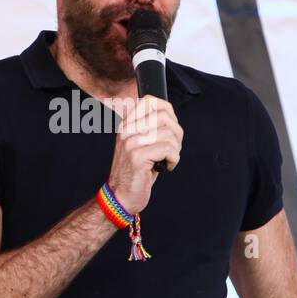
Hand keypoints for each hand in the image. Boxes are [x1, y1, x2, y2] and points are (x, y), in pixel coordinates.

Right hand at [107, 95, 182, 213]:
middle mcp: (127, 131)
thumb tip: (171, 116)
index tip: (170, 128)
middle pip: (164, 116)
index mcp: (126, 125)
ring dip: (175, 149)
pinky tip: (166, 167)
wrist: (120, 196)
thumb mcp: (140, 145)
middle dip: (176, 133)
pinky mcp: (138, 156)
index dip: (168, 112)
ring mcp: (131, 143)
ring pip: (169, 134)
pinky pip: (168, 149)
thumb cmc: (135, 172)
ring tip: (168, 159)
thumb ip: (151, 128)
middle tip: (173, 148)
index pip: (151, 101)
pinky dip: (173, 159)